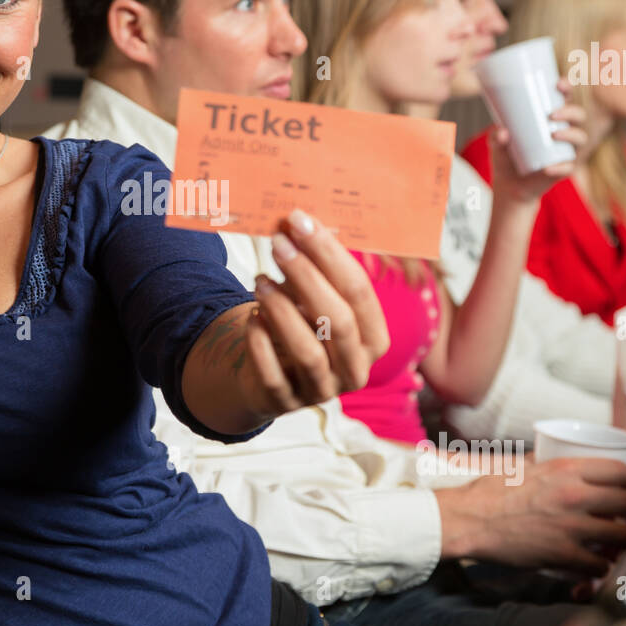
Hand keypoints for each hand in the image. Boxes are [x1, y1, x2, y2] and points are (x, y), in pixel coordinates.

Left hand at [247, 209, 389, 416]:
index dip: (330, 255)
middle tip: (278, 244)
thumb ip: (312, 268)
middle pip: (338, 321)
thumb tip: (293, 222)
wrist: (269, 376)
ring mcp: (321, 391)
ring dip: (282, 310)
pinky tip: (252, 316)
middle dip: (307, 276)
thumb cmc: (300, 325)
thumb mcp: (312, 299)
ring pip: (308, 352)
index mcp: (374, 338)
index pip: (359, 292)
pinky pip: (273, 374)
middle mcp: (355, 369)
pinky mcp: (285, 403)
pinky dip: (261, 342)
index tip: (301, 222)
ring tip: (259, 280)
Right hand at [436, 458, 625, 575]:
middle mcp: (573, 495)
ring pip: (622, 534)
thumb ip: (549, 460)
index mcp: (565, 469)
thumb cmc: (491, 491)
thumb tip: (565, 456)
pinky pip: (601, 563)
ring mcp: (570, 526)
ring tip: (612, 541)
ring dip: (620, 540)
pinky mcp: (562, 554)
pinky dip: (601, 565)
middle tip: (620, 515)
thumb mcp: (523, 464)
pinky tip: (594, 561)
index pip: (620, 471)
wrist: (469, 519)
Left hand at [488, 79, 587, 205]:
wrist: (509, 185)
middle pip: (579, 115)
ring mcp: (566, 150)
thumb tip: (504, 132)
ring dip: (571, 134)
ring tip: (554, 135)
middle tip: (552, 115)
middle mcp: (564, 131)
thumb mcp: (497, 143)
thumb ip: (496, 136)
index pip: (565, 98)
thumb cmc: (506, 154)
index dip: (566, 88)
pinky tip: (548, 168)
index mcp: (551, 118)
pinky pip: (568, 167)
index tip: (558, 84)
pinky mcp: (564, 169)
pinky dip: (560, 167)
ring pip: (580, 138)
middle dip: (570, 111)